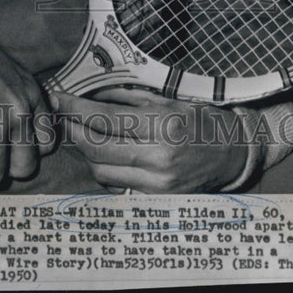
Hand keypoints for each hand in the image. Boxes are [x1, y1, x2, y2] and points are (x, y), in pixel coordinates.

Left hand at [52, 87, 247, 192]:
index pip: (104, 118)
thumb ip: (126, 97)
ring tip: (86, 134)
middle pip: (95, 148)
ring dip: (87, 152)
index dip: (75, 108)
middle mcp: (158, 157)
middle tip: (63, 116)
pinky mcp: (158, 200)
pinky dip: (106, 169)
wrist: (234, 152)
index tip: (58, 97)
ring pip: (100, 171)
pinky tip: (107, 154)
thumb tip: (90, 93)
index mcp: (161, 125)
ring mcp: (158, 183)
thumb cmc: (200, 118)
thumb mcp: (166, 98)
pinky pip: (117, 185)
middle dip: (73, 130)